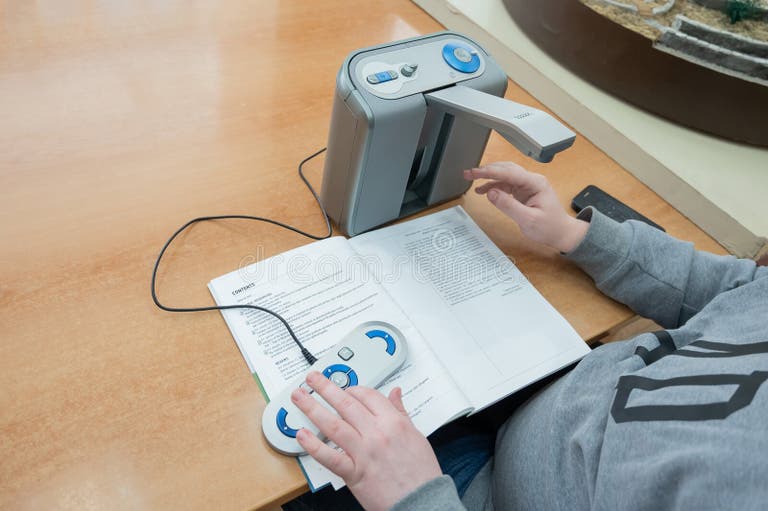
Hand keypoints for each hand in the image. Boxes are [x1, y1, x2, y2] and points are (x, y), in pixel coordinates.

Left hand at [291, 372, 441, 510]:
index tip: (344, 387)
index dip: (352, 388)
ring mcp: (364, 453)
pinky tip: (302, 435)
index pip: (367, 395)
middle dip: (326, 387)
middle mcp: (377, 434)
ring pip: (334, 424)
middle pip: (346, 404)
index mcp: (393, 422)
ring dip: (313, 408)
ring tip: (299, 396)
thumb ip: (401, 412)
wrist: (423, 502)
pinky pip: (330, 457)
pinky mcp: (354, 473)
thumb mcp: (415, 435)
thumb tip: (395, 393)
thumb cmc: (421, 472)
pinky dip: (314, 446)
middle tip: (312, 378)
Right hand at [464, 162, 587, 252]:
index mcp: (535, 183)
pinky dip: (494, 185)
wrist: (561, 233)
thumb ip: (509, 205)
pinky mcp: (523, 191)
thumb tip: (491, 193)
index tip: (474, 173)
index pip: (509, 173)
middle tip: (468, 173)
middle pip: (505, 169)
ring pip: (505, 175)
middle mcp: (531, 180)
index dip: (489, 172)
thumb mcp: (528, 220)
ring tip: (472, 179)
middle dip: (486, 170)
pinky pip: (506, 184)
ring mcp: (527, 185)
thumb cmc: (550, 227)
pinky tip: (483, 190)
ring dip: (488, 176)